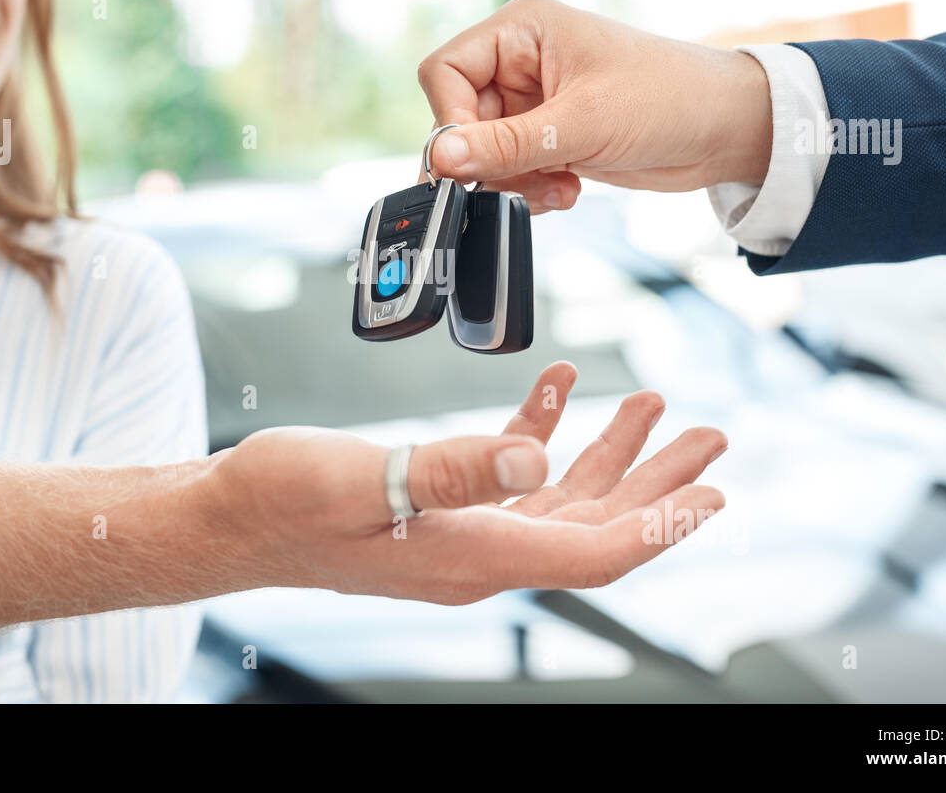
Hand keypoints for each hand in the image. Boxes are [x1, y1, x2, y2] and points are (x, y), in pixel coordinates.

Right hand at [202, 362, 725, 604]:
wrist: (229, 519)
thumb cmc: (281, 502)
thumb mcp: (362, 477)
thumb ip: (451, 470)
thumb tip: (538, 458)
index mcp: (472, 554)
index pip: (594, 551)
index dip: (662, 523)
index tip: (716, 492)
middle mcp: (478, 554)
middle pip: (594, 525)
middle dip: (659, 483)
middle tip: (711, 438)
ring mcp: (460, 534)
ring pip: (560, 500)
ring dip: (609, 453)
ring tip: (651, 406)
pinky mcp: (438, 510)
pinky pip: (510, 477)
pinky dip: (539, 432)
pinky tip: (554, 390)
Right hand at [416, 0, 773, 210]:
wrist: (726, 129)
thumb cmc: (670, 98)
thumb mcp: (582, 124)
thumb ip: (505, 144)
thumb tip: (441, 157)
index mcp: (522, 31)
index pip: (446, 71)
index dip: (450, 119)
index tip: (471, 160)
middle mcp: (520, 63)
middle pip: (460, 119)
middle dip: (487, 160)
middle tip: (520, 182)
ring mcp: (533, 103)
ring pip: (482, 154)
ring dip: (511, 181)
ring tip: (556, 188)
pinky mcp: (548, 138)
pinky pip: (510, 171)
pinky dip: (528, 190)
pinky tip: (565, 189)